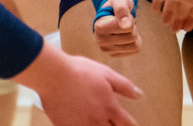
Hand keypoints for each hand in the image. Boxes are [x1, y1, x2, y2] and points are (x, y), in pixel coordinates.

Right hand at [16, 44, 140, 125]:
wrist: (53, 75)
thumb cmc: (79, 71)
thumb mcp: (106, 73)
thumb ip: (124, 86)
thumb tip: (139, 94)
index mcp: (109, 107)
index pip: (126, 123)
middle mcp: (97, 119)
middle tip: (116, 124)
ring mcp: (81, 125)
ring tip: (100, 122)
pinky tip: (84, 123)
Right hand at [94, 0, 142, 56]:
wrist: (109, 14)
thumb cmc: (115, 6)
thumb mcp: (119, 1)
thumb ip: (122, 10)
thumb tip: (126, 26)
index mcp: (100, 27)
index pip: (128, 28)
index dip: (130, 19)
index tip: (122, 15)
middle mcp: (101, 41)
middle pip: (132, 37)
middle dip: (132, 27)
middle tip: (124, 21)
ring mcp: (106, 50)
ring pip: (134, 45)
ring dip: (134, 35)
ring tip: (124, 29)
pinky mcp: (113, 54)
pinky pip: (134, 50)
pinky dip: (134, 42)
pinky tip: (125, 36)